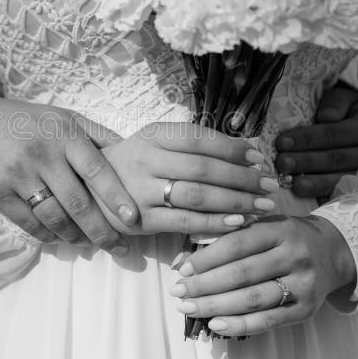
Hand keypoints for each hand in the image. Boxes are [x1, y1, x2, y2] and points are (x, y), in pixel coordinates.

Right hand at [0, 94, 137, 255]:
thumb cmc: (23, 121)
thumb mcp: (61, 116)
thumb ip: (95, 133)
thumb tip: (128, 151)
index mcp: (63, 134)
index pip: (96, 169)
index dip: (115, 196)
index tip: (132, 218)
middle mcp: (42, 155)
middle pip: (77, 202)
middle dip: (101, 230)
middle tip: (119, 247)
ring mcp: (18, 176)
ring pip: (54, 217)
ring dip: (75, 236)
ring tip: (90, 243)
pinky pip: (29, 223)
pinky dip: (48, 235)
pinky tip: (61, 239)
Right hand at [100, 122, 280, 234]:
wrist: (88, 187)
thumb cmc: (134, 163)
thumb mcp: (155, 143)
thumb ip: (191, 144)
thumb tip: (243, 149)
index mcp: (151, 135)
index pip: (198, 138)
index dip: (231, 148)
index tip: (258, 158)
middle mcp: (145, 160)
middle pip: (203, 168)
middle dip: (242, 178)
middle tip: (269, 185)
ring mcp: (141, 191)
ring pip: (197, 196)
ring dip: (235, 201)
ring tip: (262, 205)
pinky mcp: (141, 220)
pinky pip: (185, 221)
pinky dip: (215, 223)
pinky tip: (238, 222)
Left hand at [170, 216, 355, 336]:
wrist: (333, 252)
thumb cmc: (285, 238)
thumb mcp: (261, 227)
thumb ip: (224, 237)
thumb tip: (181, 258)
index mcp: (280, 228)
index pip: (237, 243)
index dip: (207, 257)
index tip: (183, 269)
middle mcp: (294, 255)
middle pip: (242, 273)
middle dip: (205, 284)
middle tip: (179, 292)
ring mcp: (303, 284)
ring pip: (253, 298)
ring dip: (216, 306)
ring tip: (189, 308)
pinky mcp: (306, 309)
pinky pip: (268, 320)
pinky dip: (240, 324)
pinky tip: (216, 324)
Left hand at [275, 84, 357, 197]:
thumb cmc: (354, 113)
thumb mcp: (349, 99)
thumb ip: (336, 103)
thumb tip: (325, 116)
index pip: (333, 134)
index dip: (306, 139)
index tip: (281, 142)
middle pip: (335, 159)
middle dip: (305, 162)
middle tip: (281, 163)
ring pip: (340, 180)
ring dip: (314, 183)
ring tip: (293, 184)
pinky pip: (345, 195)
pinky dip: (325, 197)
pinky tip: (309, 198)